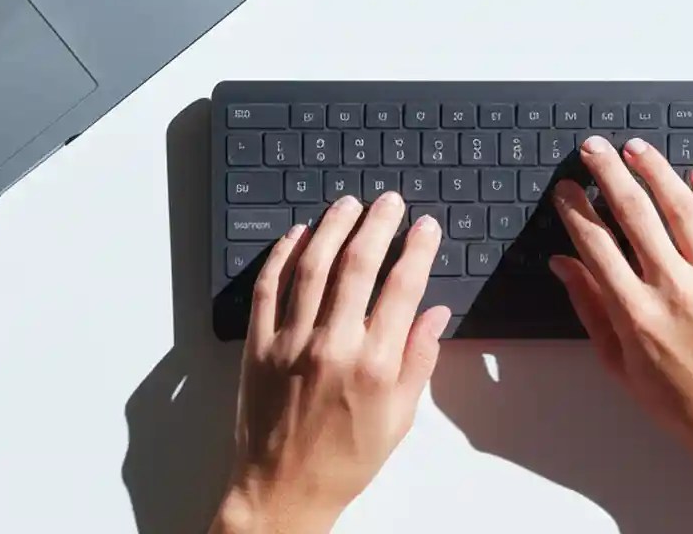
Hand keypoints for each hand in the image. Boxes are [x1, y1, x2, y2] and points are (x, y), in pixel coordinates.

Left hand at [211, 193, 451, 533]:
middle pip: (358, 265)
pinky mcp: (257, 346)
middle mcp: (332, 346)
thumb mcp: (399, 418)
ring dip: (332, 227)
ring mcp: (290, 342)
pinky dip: (281, 256)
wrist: (283, 490)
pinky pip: (268, 288)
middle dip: (378, 224)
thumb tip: (436, 313)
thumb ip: (419, 360)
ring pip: (312, 266)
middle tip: (389, 202)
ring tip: (348, 204)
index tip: (426, 226)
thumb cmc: (344, 460)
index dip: (418, 249)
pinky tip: (297, 235)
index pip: (403, 288)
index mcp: (375, 366)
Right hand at [550, 136, 692, 533]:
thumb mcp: (617, 362)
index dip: (575, 210)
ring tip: (635, 148)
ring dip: (654, 170)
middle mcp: (674, 289)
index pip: (596, 244)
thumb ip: (589, 308)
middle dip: (607, 174)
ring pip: (681, 207)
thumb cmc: (677, 400)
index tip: (565, 191)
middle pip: (634, 214)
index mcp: (636, 313)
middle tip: (592, 149)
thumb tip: (564, 263)